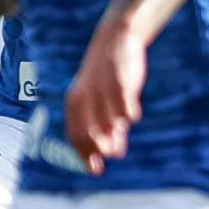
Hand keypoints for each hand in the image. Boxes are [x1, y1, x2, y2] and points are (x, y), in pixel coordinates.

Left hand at [66, 25, 145, 174]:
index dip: (84, 155)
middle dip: (100, 149)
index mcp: (75, 102)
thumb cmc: (107, 74)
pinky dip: (129, 115)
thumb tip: (116, 153)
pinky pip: (125, 105)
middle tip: (111, 156)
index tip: (95, 170)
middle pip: (90, 132)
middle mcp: (85, 97)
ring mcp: (102, 90)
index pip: (76, 135)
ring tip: (122, 134)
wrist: (115, 38)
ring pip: (109, 121)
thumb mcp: (103, 99)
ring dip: (116, 133)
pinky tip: (133, 117)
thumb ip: (110, 126)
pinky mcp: (120, 81)